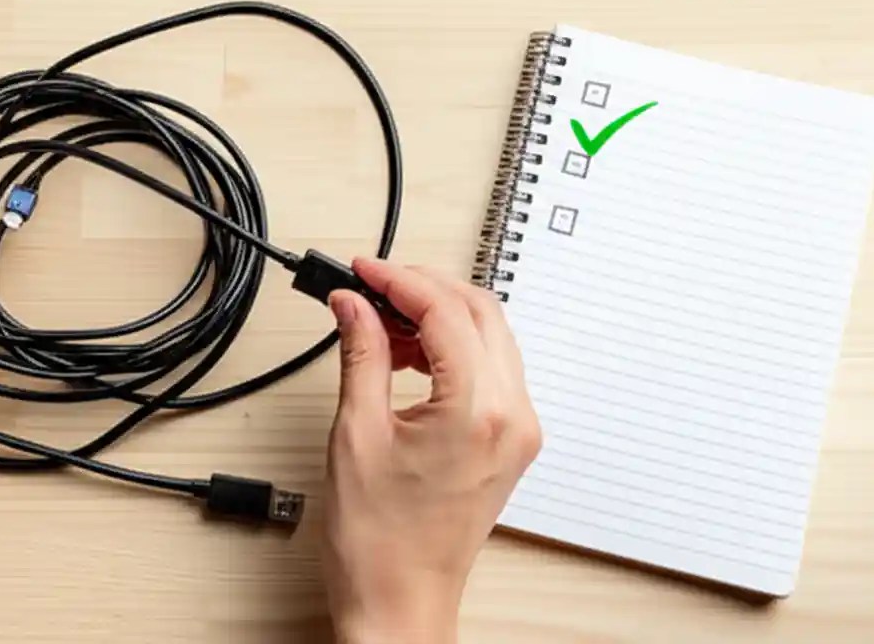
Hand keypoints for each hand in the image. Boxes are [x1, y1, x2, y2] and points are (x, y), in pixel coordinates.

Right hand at [323, 259, 541, 643]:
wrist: (400, 602)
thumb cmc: (379, 542)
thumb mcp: (356, 434)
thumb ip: (361, 355)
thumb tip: (354, 306)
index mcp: (479, 413)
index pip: (446, 313)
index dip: (398, 280)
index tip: (363, 270)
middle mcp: (513, 417)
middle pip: (480, 312)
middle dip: (423, 288)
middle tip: (371, 286)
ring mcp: (519, 430)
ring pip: (490, 336)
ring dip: (439, 316)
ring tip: (381, 321)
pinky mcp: (511, 442)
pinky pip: (491, 369)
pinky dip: (452, 348)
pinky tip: (408, 353)